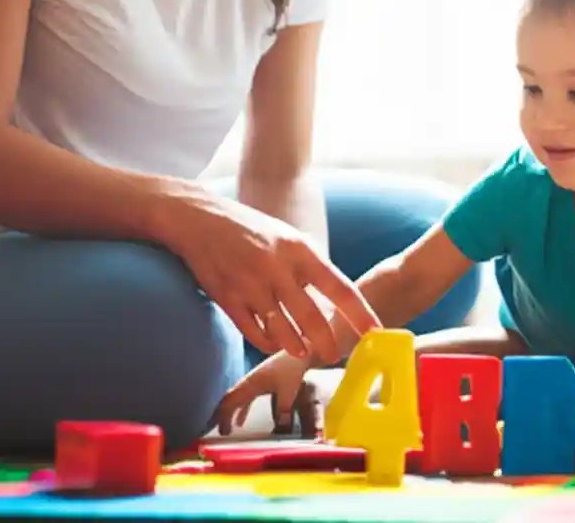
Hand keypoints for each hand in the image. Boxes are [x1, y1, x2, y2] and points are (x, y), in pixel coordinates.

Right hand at [158, 192, 379, 360]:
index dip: (360, 314)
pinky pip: (253, 332)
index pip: (340, 288)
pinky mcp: (227, 298)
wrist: (199, 219)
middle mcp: (278, 268)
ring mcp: (251, 284)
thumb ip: (309, 268)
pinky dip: (266, 342)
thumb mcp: (288, 239)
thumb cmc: (251, 230)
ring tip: (304, 352)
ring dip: (296, 346)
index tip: (375, 332)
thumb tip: (332, 302)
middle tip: (336, 355)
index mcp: (300, 250)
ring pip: (282, 330)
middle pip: (311, 317)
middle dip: (327, 342)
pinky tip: (273, 343)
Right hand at [215, 352, 313, 436]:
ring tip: (226, 429)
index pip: (229, 401)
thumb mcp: (289, 391)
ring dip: (230, 413)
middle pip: (229, 399)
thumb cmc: (293, 367)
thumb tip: (281, 427)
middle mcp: (248, 381)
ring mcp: (254, 380)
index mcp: (251, 383)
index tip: (221, 431)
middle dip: (222, 415)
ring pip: (236, 399)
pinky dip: (241, 409)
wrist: (302, 350)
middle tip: (218, 432)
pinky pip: (245, 398)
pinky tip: (241, 422)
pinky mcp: (261, 381)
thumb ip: (283, 410)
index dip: (223, 416)